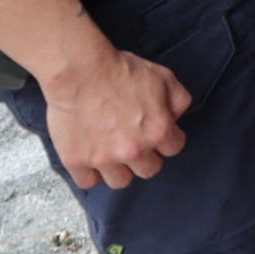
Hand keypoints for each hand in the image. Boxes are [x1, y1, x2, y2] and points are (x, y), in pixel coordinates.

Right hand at [41, 46, 192, 190]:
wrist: (79, 71)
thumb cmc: (120, 71)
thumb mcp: (163, 77)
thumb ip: (179, 101)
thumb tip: (176, 118)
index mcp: (158, 131)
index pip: (174, 148)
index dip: (168, 138)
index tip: (158, 133)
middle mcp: (133, 150)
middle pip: (150, 170)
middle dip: (147, 156)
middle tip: (135, 142)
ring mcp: (103, 158)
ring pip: (121, 181)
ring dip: (120, 169)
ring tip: (113, 152)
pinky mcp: (76, 161)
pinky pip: (88, 182)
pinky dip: (90, 173)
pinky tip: (91, 157)